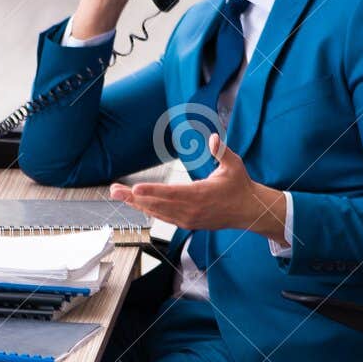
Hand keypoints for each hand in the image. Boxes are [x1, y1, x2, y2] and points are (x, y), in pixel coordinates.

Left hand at [111, 135, 287, 242]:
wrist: (248, 211)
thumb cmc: (240, 186)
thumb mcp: (234, 165)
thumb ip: (222, 151)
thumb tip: (213, 138)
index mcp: (200, 195)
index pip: (170, 193)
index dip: (151, 191)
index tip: (134, 188)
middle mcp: (190, 210)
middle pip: (157, 204)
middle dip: (133, 197)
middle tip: (114, 190)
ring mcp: (187, 219)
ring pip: (157, 212)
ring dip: (136, 203)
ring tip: (119, 194)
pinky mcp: (187, 223)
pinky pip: (163, 217)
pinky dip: (148, 210)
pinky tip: (136, 203)